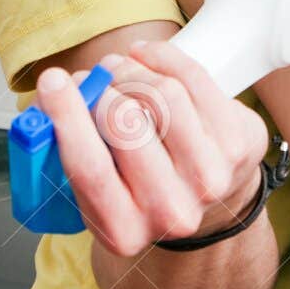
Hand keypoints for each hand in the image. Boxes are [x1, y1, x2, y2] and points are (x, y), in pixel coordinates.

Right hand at [35, 40, 267, 258]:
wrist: (202, 199)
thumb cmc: (136, 183)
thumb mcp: (96, 186)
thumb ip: (67, 149)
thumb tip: (51, 93)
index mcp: (124, 231)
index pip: (90, 168)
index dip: (67, 117)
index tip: (51, 80)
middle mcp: (172, 212)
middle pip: (125, 124)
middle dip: (101, 87)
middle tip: (91, 76)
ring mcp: (211, 178)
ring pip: (162, 95)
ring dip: (130, 70)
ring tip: (118, 68)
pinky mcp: (238, 143)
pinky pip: (194, 79)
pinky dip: (163, 58)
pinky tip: (145, 57)